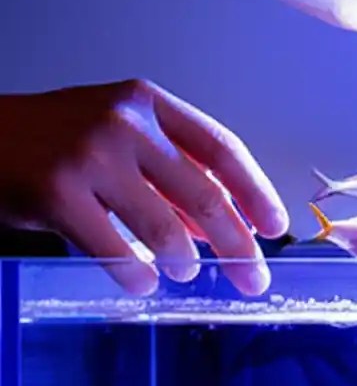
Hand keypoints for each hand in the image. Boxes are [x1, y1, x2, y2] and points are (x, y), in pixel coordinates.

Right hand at [0, 79, 287, 296]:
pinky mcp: (57, 192)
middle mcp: (125, 123)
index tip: (275, 227)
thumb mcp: (117, 138)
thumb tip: (220, 230)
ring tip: (186, 274)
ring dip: (185, 263)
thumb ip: (168, 175)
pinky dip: (137, 275)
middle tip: (253, 278)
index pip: (223, 149)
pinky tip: (143, 281)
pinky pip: (117, 250)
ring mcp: (90, 155)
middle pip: (205, 196)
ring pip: (165, 228)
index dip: (256, 192)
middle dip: (238, 246)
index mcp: (148, 103)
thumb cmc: (51, 142)